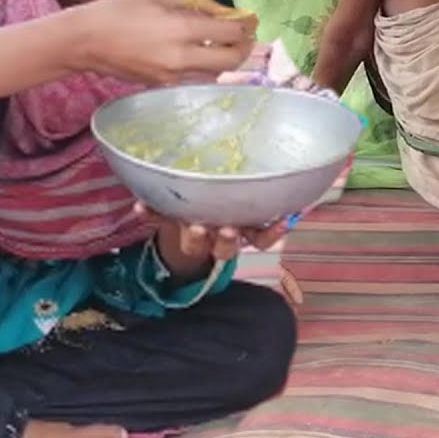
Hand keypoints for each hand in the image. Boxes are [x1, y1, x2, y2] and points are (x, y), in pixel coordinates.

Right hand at [76, 0, 255, 85]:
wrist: (86, 41)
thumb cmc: (119, 11)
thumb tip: (217, 6)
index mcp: (181, 30)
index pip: (229, 33)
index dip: (245, 26)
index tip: (250, 19)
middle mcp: (181, 57)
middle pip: (230, 60)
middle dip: (243, 48)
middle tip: (246, 36)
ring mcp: (172, 75)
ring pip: (215, 73)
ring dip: (226, 60)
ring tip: (226, 44)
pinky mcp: (162, 84)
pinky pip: (195, 78)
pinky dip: (205, 67)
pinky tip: (202, 54)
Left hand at [142, 201, 290, 280]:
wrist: (182, 236)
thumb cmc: (221, 208)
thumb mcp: (246, 207)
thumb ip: (267, 206)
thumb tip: (299, 192)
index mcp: (239, 229)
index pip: (259, 238)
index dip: (269, 234)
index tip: (280, 224)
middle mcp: (217, 234)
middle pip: (226, 245)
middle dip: (227, 239)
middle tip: (227, 230)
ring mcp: (192, 230)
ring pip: (196, 241)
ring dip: (195, 236)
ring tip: (193, 227)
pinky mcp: (168, 222)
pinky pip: (158, 219)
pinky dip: (149, 212)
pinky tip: (140, 206)